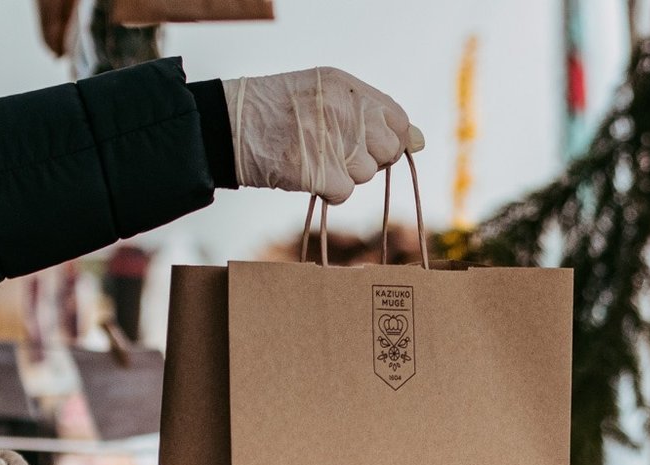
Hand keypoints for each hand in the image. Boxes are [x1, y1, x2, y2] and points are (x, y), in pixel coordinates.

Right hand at [222, 67, 424, 204]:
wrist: (230, 127)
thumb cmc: (275, 111)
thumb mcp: (322, 94)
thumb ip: (370, 114)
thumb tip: (419, 142)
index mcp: (346, 87)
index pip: (396, 118)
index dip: (390, 138)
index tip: (372, 145)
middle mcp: (345, 110)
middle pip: (387, 149)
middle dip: (369, 159)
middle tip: (337, 154)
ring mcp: (334, 141)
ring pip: (367, 174)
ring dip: (345, 176)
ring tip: (315, 160)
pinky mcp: (321, 172)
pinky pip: (345, 192)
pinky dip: (329, 191)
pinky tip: (308, 176)